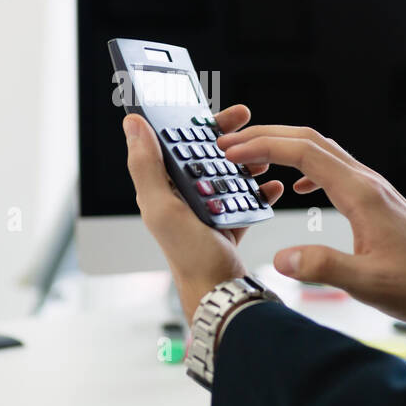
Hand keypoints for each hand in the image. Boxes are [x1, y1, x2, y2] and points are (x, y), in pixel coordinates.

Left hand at [123, 104, 283, 319]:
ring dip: (245, 161)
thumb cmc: (190, 257)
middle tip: (247, 120)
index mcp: (162, 191)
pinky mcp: (226, 227)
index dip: (192, 123)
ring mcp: (205, 213)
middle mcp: (181, 200)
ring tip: (263, 156)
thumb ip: (147, 166)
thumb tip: (132, 124)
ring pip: (226, 175)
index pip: (174, 144)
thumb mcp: (163, 208)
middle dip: (226, 138)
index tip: (215, 110)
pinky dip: (259, 192)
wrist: (221, 295)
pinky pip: (244, 202)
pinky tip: (273, 186)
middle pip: (203, 156)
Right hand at [218, 125, 405, 338]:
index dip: (264, 146)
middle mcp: (366, 183)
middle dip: (267, 136)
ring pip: (322, 151)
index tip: (230, 151)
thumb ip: (324, 268)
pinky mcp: (375, 202)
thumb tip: (281, 259)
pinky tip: (298, 186)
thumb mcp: (369, 283)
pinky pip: (334, 169)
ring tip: (253, 159)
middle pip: (310, 140)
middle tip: (229, 145)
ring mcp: (372, 190)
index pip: (304, 152)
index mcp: (361, 193)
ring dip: (285, 148)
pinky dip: (306, 166)